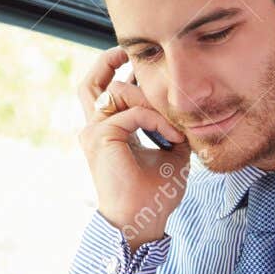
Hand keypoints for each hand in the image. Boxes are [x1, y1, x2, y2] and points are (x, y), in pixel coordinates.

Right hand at [77, 46, 190, 249]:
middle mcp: (95, 130)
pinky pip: (131, 113)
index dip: (121, 74)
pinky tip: (171, 136)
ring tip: (172, 123)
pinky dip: (155, 120)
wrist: (141, 220)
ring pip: (115, 91)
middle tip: (131, 53)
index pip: (105, 93)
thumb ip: (169, 128)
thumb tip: (183, 108)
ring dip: (149, 100)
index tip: (144, 69)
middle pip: (91, 83)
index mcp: (108, 133)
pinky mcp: (101, 137)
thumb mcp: (171, 153)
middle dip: (109, 61)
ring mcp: (94, 133)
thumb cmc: (154, 195)